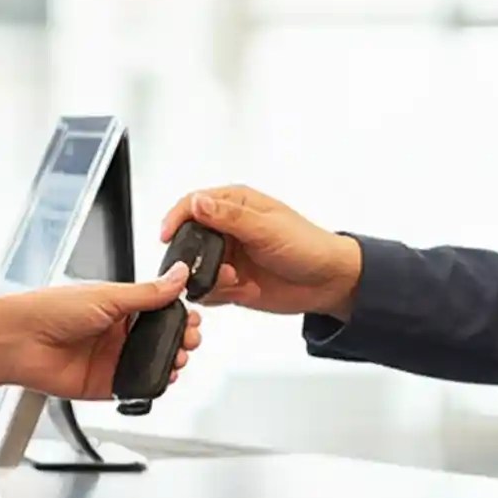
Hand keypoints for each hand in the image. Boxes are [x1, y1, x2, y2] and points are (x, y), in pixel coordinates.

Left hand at [4, 263, 202, 399]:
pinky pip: (136, 386)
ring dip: (172, 362)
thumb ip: (149, 292)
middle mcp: (116, 332)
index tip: (193, 318)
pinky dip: (152, 385)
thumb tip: (179, 274)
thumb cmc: (50, 310)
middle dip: (182, 339)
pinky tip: (161, 378)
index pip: (160, 310)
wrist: (19, 342)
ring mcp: (112, 358)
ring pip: (154, 364)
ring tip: (178, 358)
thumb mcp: (108, 295)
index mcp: (118, 305)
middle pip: (162, 338)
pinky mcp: (105, 383)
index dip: (179, 315)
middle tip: (190, 340)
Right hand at [160, 186, 362, 319]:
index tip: (168, 235)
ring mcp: (229, 257)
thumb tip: (197, 202)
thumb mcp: (266, 228)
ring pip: (196, 268)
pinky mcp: (232, 282)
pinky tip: (240, 290)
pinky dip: (218, 294)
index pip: (193, 204)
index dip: (177, 218)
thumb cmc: (308, 246)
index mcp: (236, 204)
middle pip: (189, 240)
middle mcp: (228, 229)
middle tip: (207, 268)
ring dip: (209, 278)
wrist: (329, 282)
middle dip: (193, 257)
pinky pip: (209, 290)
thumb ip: (229, 217)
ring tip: (234, 280)